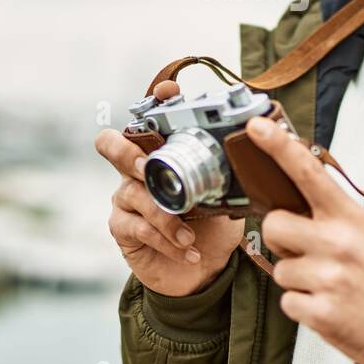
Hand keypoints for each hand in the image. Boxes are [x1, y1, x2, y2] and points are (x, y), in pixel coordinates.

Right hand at [96, 81, 244, 296]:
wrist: (204, 270)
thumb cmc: (213, 226)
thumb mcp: (227, 196)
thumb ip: (230, 175)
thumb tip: (252, 155)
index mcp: (161, 154)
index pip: (148, 119)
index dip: (153, 102)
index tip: (170, 93)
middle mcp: (137, 170)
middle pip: (111, 145)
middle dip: (129, 153)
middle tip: (149, 168)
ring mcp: (127, 198)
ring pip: (132, 194)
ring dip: (164, 216)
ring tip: (190, 233)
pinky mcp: (123, 228)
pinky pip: (138, 227)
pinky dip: (165, 239)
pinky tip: (187, 249)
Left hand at [245, 114, 363, 363]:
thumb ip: (332, 217)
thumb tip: (293, 203)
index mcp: (350, 218)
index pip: (308, 173)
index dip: (279, 147)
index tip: (257, 127)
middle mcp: (337, 243)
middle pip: (274, 224)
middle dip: (282, 239)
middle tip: (307, 252)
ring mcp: (328, 277)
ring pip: (279, 268)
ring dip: (297, 279)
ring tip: (329, 285)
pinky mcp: (321, 311)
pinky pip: (288, 301)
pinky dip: (303, 307)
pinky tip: (329, 306)